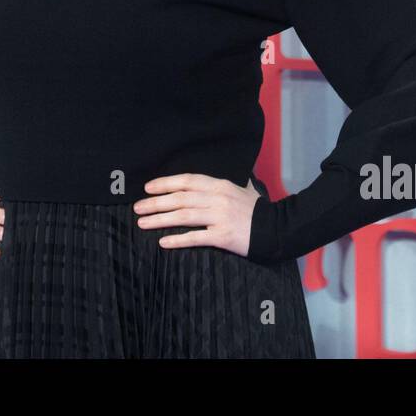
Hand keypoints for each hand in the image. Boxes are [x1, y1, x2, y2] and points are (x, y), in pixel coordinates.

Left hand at [132, 173, 261, 256]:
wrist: (277, 230)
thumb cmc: (258, 210)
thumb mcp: (246, 189)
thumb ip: (233, 183)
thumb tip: (236, 173)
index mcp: (220, 185)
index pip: (187, 181)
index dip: (165, 183)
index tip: (148, 188)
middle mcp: (217, 198)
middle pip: (180, 199)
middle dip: (156, 203)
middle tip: (137, 208)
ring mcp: (220, 217)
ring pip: (183, 216)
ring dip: (160, 219)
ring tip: (143, 223)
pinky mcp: (222, 236)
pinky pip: (195, 237)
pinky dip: (177, 240)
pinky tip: (163, 242)